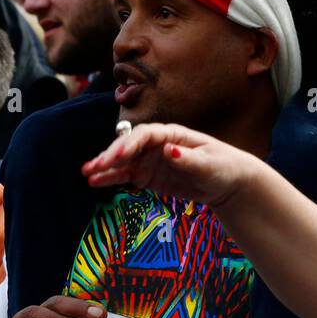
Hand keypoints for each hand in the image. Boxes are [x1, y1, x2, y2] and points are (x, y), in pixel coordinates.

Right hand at [81, 122, 261, 207]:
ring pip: (124, 161)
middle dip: (112, 155)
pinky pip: (127, 176)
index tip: (120, 156)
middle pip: (130, 146)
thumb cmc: (224, 167)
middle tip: (94, 167)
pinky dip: (112, 178)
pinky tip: (95, 182)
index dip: (131, 144)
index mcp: (173, 134)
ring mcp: (152, 160)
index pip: (146, 135)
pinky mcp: (149, 177)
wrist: (229, 183)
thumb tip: (169, 150)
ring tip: (87, 174)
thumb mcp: (210, 165)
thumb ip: (189, 159)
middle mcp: (158, 144)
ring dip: (106, 166)